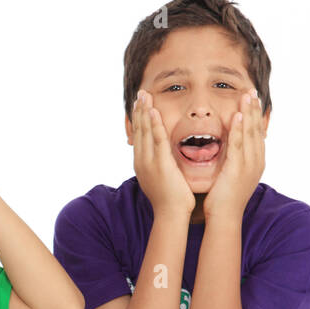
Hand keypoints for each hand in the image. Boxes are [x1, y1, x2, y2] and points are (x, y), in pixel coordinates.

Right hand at [131, 90, 194, 217]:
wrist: (171, 215)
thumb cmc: (170, 200)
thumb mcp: (160, 180)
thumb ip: (159, 166)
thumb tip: (162, 159)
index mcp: (141, 164)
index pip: (139, 136)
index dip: (139, 119)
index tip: (140, 105)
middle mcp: (141, 160)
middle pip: (139, 130)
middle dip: (139, 111)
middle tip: (140, 94)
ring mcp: (149, 162)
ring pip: (145, 132)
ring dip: (144, 112)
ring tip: (145, 96)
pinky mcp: (160, 163)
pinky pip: (157, 139)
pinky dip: (154, 124)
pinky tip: (153, 111)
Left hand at [203, 90, 264, 221]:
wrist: (225, 218)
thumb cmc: (224, 199)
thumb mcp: (233, 176)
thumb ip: (234, 161)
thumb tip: (231, 151)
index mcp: (256, 162)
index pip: (257, 134)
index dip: (255, 116)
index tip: (253, 99)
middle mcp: (256, 161)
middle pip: (256, 130)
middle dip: (254, 109)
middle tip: (252, 90)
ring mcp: (249, 165)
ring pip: (249, 134)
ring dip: (248, 113)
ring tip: (246, 95)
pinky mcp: (238, 169)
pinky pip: (238, 145)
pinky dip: (238, 129)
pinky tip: (237, 115)